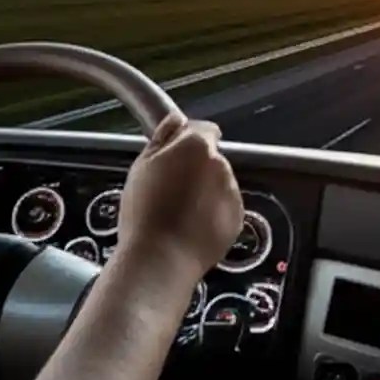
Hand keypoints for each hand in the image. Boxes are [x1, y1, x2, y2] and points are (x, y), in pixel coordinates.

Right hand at [116, 113, 243, 280]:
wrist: (160, 259)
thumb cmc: (144, 212)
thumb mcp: (141, 167)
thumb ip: (163, 138)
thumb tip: (176, 120)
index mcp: (197, 147)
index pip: (204, 129)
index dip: (188, 141)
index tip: (173, 157)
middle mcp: (222, 165)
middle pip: (211, 159)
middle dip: (195, 169)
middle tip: (169, 190)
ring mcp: (233, 193)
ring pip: (218, 184)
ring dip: (205, 191)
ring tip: (178, 214)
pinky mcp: (238, 219)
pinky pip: (224, 208)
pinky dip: (213, 213)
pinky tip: (190, 228)